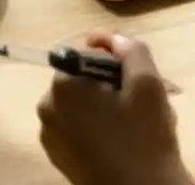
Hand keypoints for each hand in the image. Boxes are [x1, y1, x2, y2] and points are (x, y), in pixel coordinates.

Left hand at [37, 31, 194, 184]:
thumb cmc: (144, 138)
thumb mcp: (147, 84)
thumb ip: (130, 49)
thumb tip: (111, 38)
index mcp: (63, 86)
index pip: (86, 52)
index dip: (114, 58)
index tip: (136, 75)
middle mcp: (47, 107)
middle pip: (82, 77)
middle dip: (111, 82)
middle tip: (140, 98)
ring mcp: (50, 135)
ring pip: (81, 102)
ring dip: (106, 103)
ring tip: (134, 120)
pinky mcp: (58, 156)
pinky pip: (77, 126)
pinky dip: (97, 124)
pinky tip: (121, 138)